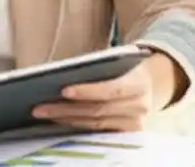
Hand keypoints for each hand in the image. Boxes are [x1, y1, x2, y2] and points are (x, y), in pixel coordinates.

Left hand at [31, 53, 184, 131]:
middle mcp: (140, 106)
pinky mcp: (128, 134)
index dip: (87, 91)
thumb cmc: (128, 67)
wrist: (154, 83)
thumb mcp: (120, 60)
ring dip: (66, 120)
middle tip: (40, 107)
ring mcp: (135, 123)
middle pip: (97, 111)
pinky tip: (60, 121)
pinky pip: (98, 132)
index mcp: (139, 83)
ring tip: (44, 114)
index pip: (110, 90)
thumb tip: (63, 73)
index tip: (63, 90)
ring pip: (94, 125)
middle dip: (65, 110)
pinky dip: (77, 126)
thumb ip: (99, 67)